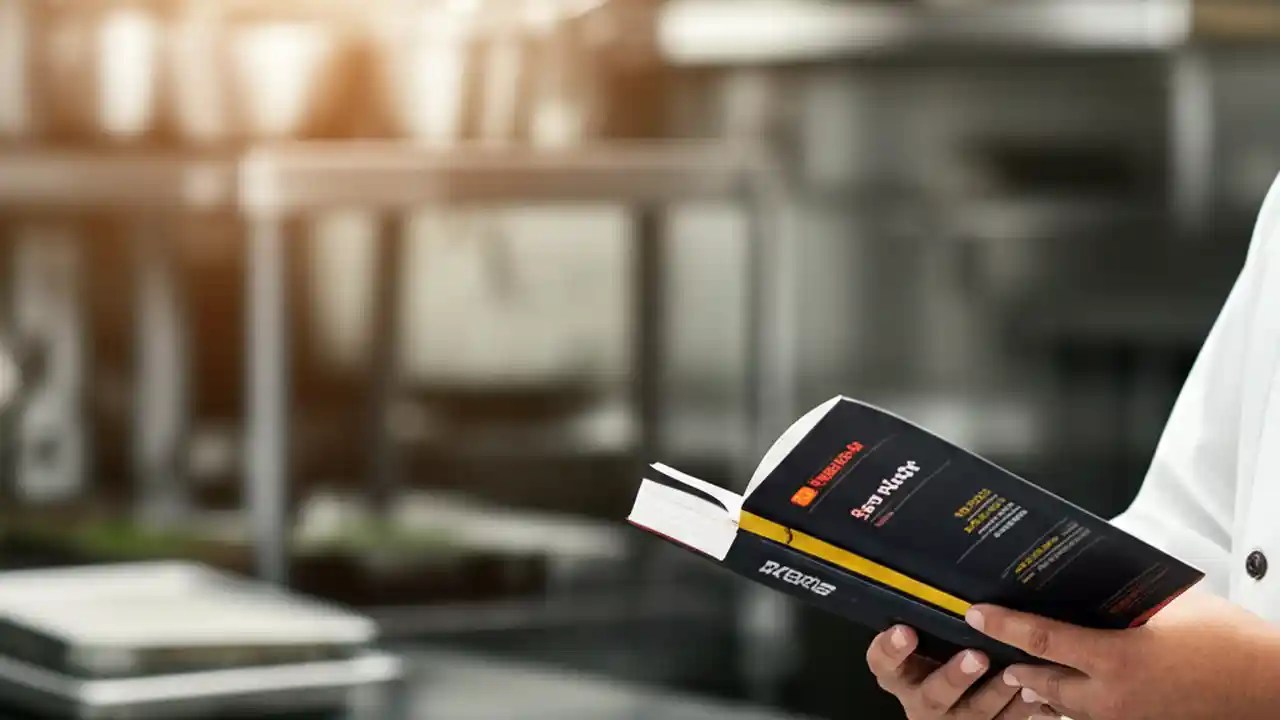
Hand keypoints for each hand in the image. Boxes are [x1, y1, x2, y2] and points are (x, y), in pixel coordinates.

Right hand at [866, 624, 1048, 718]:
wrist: (949, 706)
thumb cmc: (933, 656)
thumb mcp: (922, 640)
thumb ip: (927, 620)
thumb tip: (944, 569)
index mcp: (898, 675)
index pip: (882, 662)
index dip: (890, 649)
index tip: (905, 630)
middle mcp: (920, 700)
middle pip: (932, 695)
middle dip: (955, 677)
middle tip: (976, 656)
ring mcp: (952, 718)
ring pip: (973, 711)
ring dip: (995, 693)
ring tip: (1013, 673)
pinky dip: (1021, 706)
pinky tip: (1034, 689)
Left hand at [967, 591, 1279, 719]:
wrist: (1272, 691)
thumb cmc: (1231, 645)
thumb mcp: (1174, 608)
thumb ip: (1128, 601)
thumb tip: (1098, 585)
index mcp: (1117, 660)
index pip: (1042, 639)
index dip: (1003, 625)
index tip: (975, 614)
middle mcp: (1113, 698)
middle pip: (1042, 683)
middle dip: (1015, 665)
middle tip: (991, 645)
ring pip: (1065, 708)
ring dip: (1042, 690)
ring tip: (1022, 670)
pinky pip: (1093, 719)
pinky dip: (1074, 705)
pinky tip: (1071, 688)